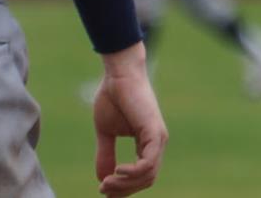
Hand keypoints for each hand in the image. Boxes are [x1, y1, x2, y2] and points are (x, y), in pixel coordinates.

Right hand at [93, 44, 167, 194]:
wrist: (119, 74)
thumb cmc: (113, 97)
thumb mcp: (105, 132)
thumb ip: (106, 154)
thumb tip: (102, 180)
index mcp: (147, 143)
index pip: (142, 176)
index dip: (124, 187)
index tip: (104, 190)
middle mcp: (156, 143)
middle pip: (146, 180)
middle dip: (123, 189)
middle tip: (103, 189)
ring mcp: (158, 138)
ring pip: (147, 175)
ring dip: (125, 184)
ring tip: (106, 182)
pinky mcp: (154, 132)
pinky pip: (148, 163)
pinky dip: (133, 173)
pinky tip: (117, 170)